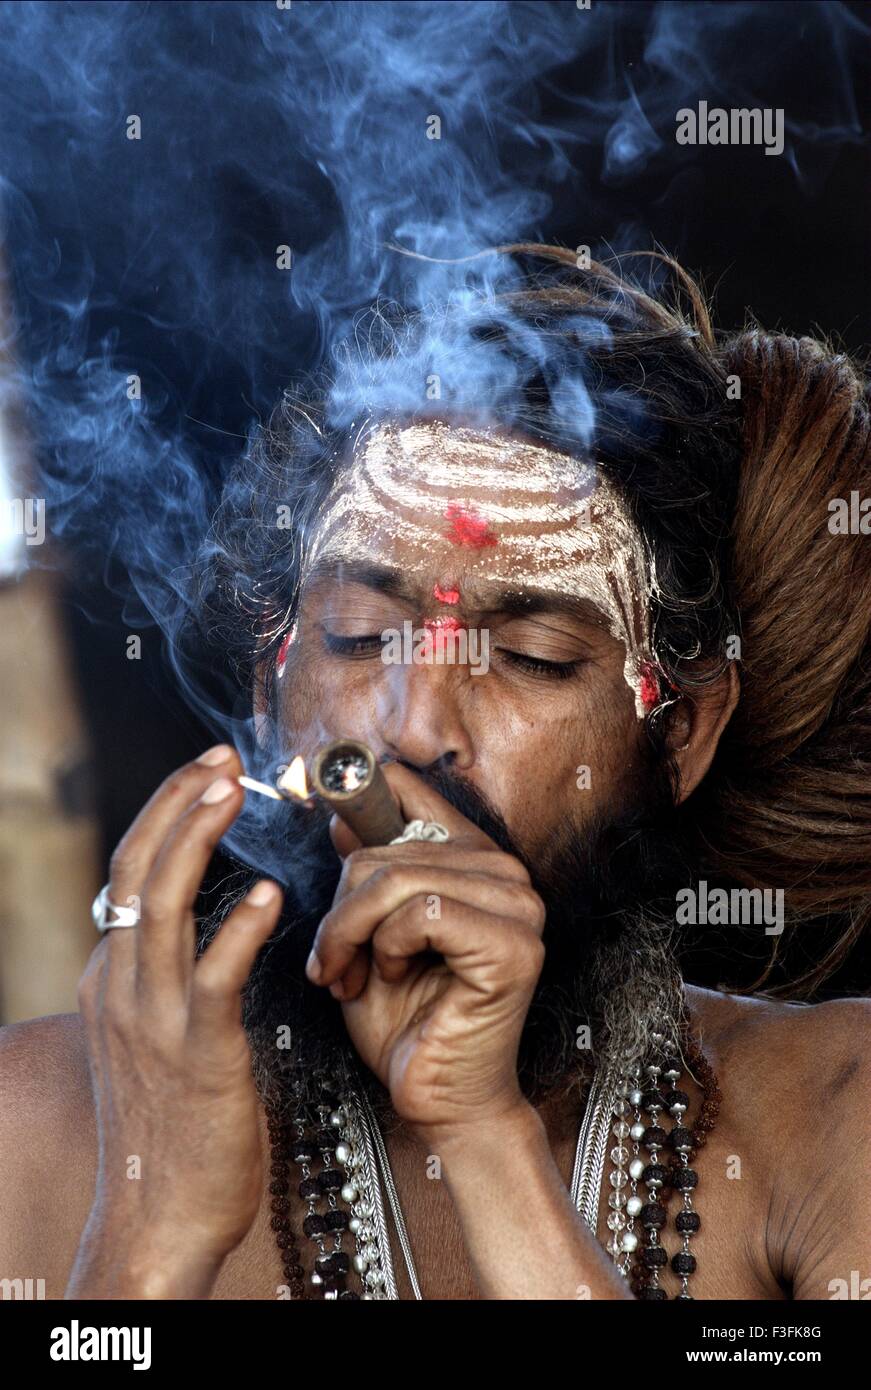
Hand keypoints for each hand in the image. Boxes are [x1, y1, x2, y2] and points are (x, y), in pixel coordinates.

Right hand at [70, 746, 282, 1296]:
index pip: (131, 873)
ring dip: (195, 837)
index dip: (165, 814)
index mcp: (113, 977)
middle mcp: (122, 986)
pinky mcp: (195, 1050)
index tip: (203, 774)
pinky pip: (211, 974)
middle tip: (218, 758)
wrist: (158, 1214)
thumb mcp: (150, 1036)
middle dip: (174, 802)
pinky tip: (265, 894)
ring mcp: (152, 1017)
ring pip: (161, 903)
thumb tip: (193, 928)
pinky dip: (236, 927)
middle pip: (136, 870)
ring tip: (229, 789)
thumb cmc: (170, 1125)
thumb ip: (164, 978)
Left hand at [305, 764, 545, 1143]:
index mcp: (472, 859)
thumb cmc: (406, 1024)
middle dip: (338, 908)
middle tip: (329, 961)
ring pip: (396, 877)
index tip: (318, 812)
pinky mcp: (513, 945)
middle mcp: (504, 873)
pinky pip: (418, 913)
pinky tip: (392, 979)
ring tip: (346, 975)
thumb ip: (363, 874)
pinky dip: (385, 948)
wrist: (440, 1102)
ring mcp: (518, 907)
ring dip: (350, 932)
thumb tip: (341, 814)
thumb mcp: (366, 935)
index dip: (355, 797)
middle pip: (386, 846)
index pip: (408, 790)